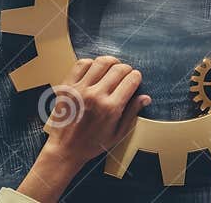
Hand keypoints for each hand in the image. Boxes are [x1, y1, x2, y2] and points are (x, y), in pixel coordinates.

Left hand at [17, 56, 149, 202]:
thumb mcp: (118, 133)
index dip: (136, 77)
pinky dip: (91, 63)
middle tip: (126, 74)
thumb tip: (146, 98)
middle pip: (118, 68)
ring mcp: (80, 89)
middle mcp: (95, 95)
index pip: (130, 80)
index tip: (135, 79)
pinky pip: (81, 64)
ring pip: (101, 62)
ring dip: (111, 62)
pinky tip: (95, 69)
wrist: (65, 148)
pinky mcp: (67, 86)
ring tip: (112, 68)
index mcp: (110, 108)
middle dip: (126, 69)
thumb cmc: (92, 144)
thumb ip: (132, 113)